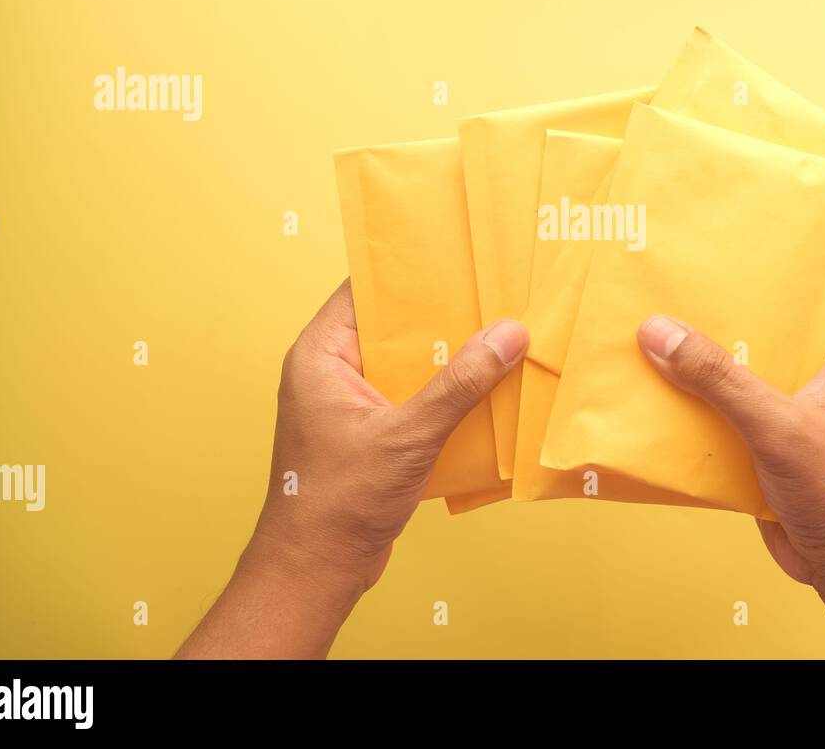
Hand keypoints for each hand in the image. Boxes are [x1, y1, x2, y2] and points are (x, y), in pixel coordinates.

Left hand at [177, 280, 527, 657]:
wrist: (316, 570)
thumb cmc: (338, 501)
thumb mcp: (407, 436)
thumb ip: (460, 385)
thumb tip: (508, 335)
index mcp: (320, 356)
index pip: (363, 291)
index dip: (407, 271)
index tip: (455, 255)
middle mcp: (332, 373)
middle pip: (394, 327)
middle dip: (443, 317)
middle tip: (494, 294)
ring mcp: (351, 405)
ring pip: (409, 366)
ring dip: (450, 360)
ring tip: (502, 337)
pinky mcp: (371, 434)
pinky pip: (414, 399)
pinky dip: (447, 396)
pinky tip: (488, 392)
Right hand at [638, 303, 824, 657]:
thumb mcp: (777, 424)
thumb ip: (719, 378)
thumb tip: (660, 332)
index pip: (806, 294)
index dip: (764, 275)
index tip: (714, 255)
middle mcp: (824, 375)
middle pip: (765, 334)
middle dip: (719, 323)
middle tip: (667, 294)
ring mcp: (797, 411)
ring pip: (742, 376)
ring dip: (702, 369)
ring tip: (651, 338)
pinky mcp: (773, 445)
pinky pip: (729, 415)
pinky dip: (699, 410)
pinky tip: (658, 396)